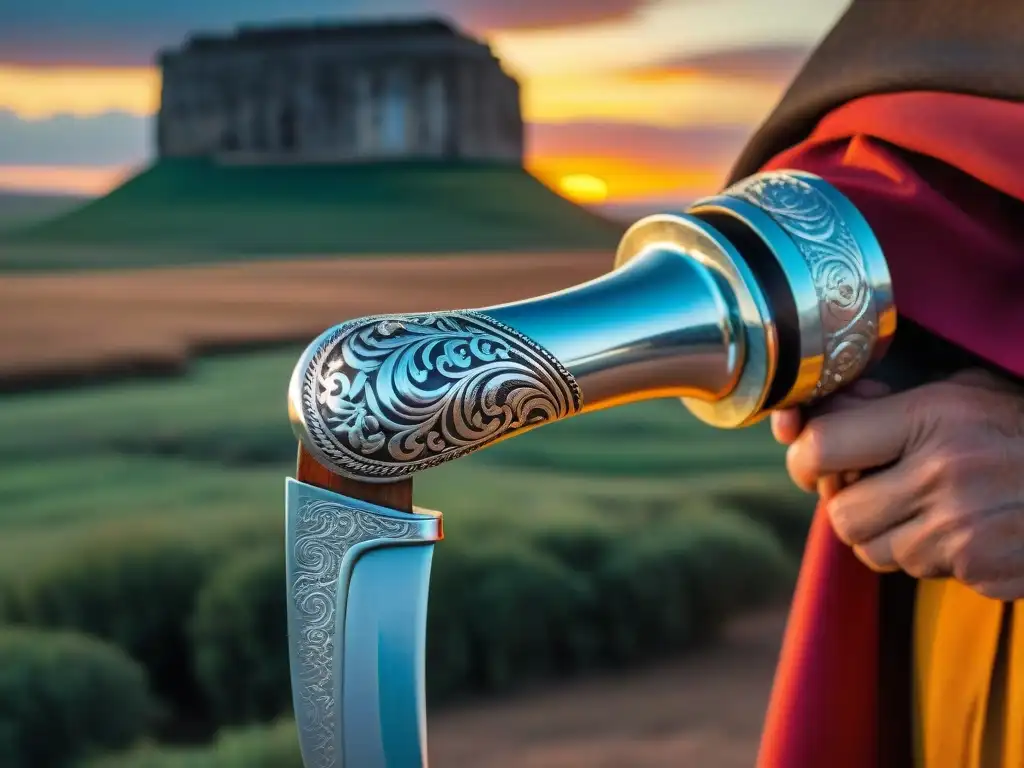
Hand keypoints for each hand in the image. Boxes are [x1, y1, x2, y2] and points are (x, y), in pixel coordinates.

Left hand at [771, 370, 1023, 599]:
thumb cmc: (1022, 427)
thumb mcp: (960, 392)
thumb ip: (885, 401)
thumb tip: (815, 412)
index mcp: (930, 418)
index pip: (821, 448)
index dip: (804, 457)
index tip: (811, 459)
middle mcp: (941, 475)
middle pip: (840, 514)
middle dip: (848, 503)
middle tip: (872, 487)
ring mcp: (962, 531)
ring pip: (873, 552)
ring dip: (885, 535)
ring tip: (922, 508)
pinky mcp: (982, 572)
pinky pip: (921, 573)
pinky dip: (929, 557)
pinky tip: (962, 529)